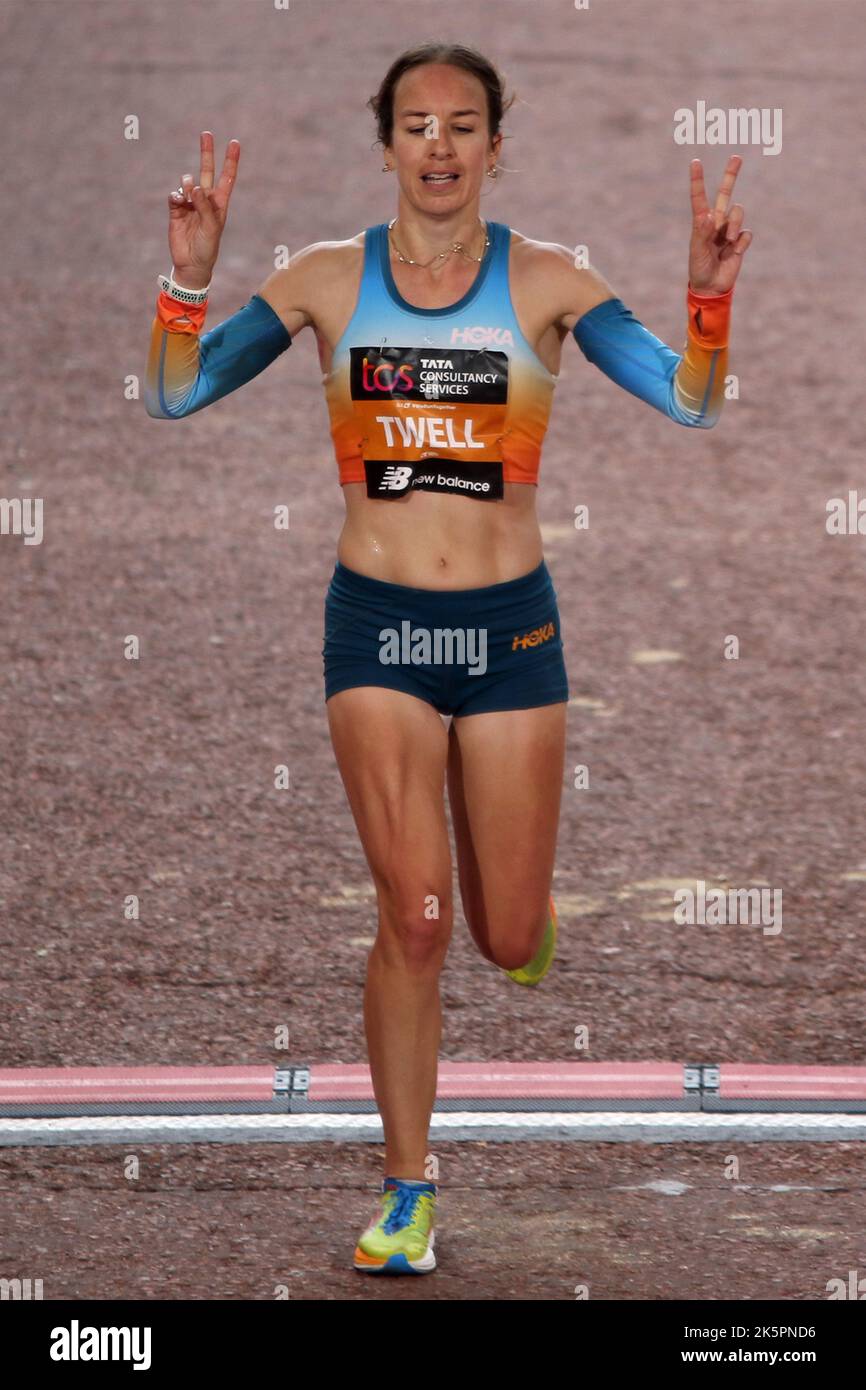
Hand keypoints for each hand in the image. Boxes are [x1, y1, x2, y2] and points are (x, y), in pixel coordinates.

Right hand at [167, 132, 239, 285]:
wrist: (191, 263)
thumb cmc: (207, 247)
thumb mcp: (212, 227)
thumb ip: (204, 205)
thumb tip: (194, 185)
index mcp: (220, 204)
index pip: (227, 178)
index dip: (230, 161)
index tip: (234, 143)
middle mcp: (205, 200)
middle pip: (207, 171)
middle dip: (207, 153)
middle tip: (206, 133)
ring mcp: (190, 203)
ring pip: (188, 182)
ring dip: (187, 185)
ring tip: (188, 198)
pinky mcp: (176, 209)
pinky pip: (175, 195)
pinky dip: (176, 197)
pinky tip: (178, 204)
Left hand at [688, 155, 751, 294]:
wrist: (711, 287)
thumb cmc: (699, 268)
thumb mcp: (697, 251)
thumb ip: (702, 233)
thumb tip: (710, 216)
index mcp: (702, 222)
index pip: (700, 198)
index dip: (698, 180)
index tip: (695, 162)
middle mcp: (716, 222)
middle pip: (726, 194)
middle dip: (731, 175)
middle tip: (736, 157)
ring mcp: (729, 230)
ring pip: (738, 213)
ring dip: (734, 226)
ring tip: (728, 242)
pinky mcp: (740, 241)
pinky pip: (746, 234)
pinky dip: (740, 244)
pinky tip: (733, 253)